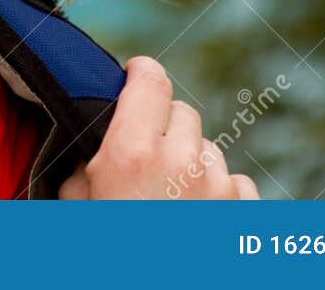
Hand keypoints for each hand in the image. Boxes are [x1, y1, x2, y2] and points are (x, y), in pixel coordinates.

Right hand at [57, 55, 260, 199]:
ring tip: (172, 199)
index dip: (141, 73)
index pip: (150, 77)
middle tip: (149, 161)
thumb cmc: (110, 251)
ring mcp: (219, 186)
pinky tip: (200, 214)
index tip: (135, 76)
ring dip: (192, 164)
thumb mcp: (78, 203)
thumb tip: (93, 145)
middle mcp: (180, 161)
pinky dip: (220, 194)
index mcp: (133, 152)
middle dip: (166, 129)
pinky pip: (236, 181)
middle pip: (182, 113)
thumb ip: (87, 163)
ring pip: (208, 150)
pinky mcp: (246, 211)